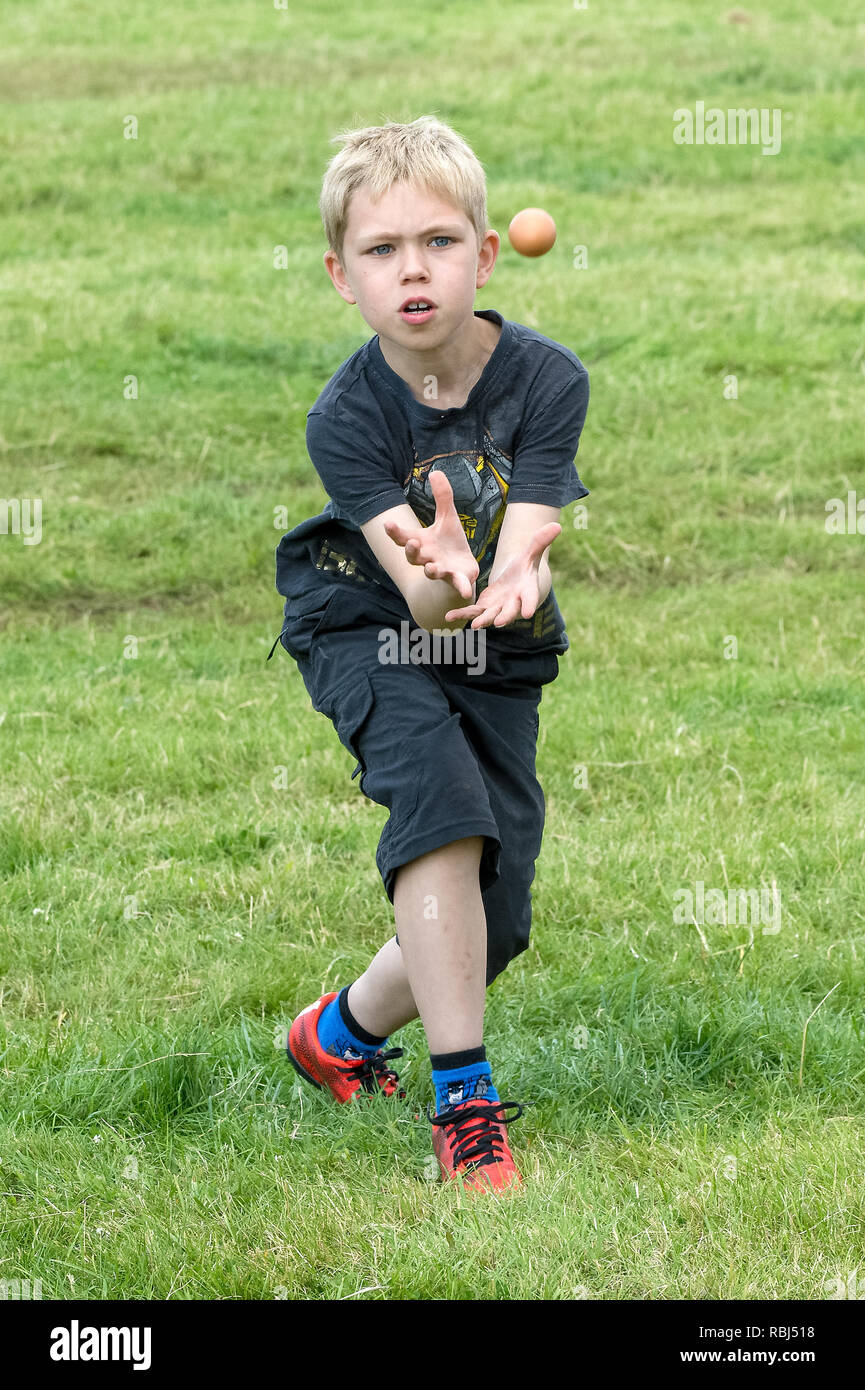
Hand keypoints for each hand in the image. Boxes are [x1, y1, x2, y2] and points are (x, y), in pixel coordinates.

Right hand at [382, 470, 478, 600]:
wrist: (461, 569)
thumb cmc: (449, 543)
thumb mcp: (448, 517)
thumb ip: (442, 497)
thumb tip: (435, 472)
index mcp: (421, 542)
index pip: (403, 537)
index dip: (394, 532)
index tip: (387, 523)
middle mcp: (427, 558)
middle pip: (413, 557)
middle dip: (411, 551)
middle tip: (411, 543)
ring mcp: (441, 570)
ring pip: (432, 572)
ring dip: (431, 570)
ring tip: (431, 568)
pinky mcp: (457, 580)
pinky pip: (458, 586)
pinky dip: (461, 589)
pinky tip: (465, 592)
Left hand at [443, 521, 561, 627]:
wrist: (513, 581)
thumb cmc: (524, 568)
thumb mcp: (530, 553)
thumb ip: (540, 542)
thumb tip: (557, 525)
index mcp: (526, 590)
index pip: (530, 598)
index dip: (530, 605)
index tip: (529, 613)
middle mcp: (513, 603)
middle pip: (510, 611)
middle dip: (505, 617)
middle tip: (499, 623)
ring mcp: (498, 608)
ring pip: (489, 615)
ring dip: (482, 620)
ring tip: (474, 626)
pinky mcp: (484, 608)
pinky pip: (472, 612)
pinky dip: (461, 614)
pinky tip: (448, 616)